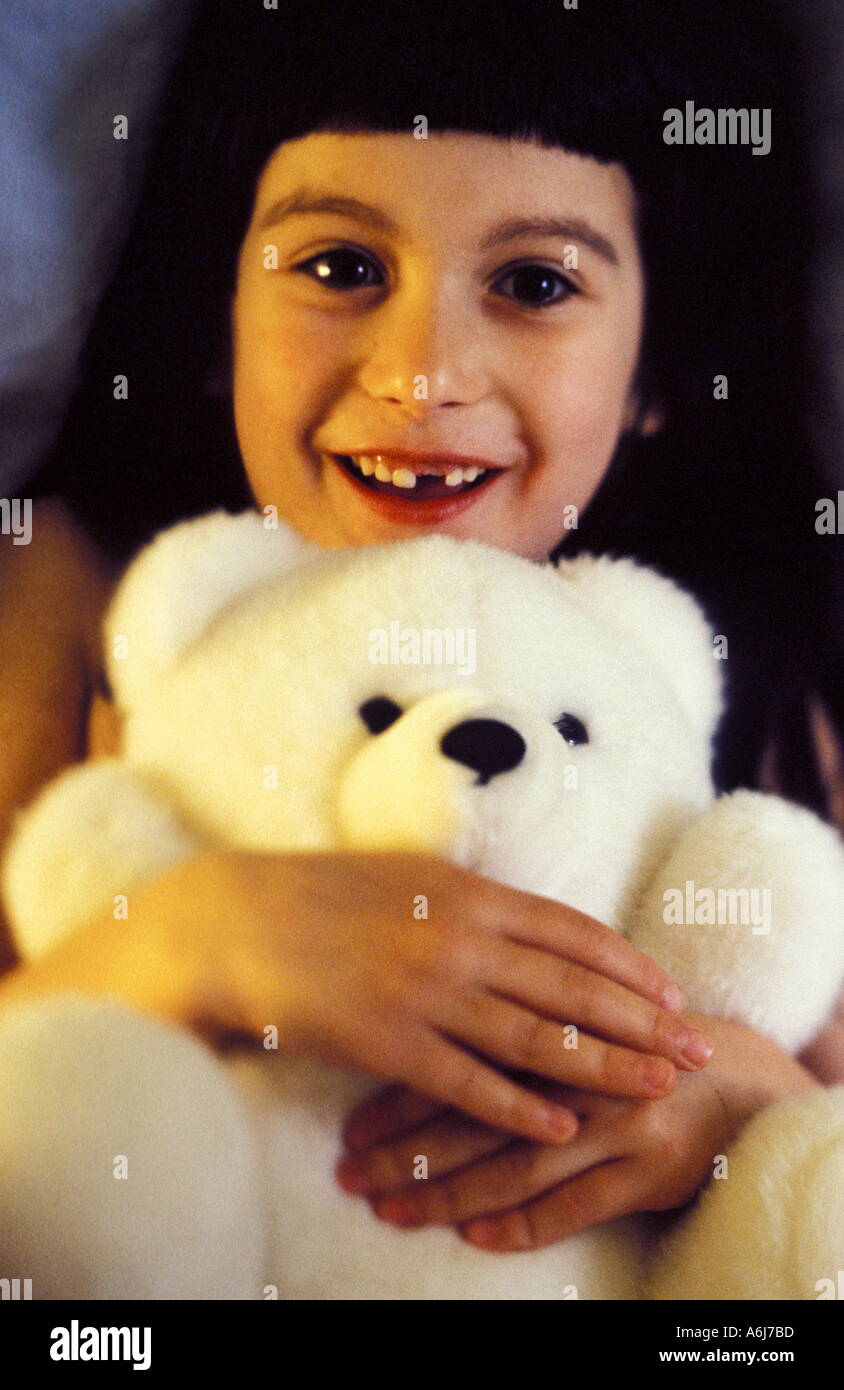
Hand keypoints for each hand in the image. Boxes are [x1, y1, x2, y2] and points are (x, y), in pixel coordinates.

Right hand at [176, 848, 705, 1142]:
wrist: (240, 922)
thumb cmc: (328, 893)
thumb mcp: (414, 875)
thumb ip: (477, 898)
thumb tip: (538, 922)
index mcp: (468, 892)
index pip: (573, 932)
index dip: (630, 966)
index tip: (672, 994)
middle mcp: (459, 939)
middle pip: (572, 987)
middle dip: (642, 1022)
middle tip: (695, 1049)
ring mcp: (425, 992)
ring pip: (535, 1038)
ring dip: (603, 1066)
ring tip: (654, 1088)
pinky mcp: (388, 1044)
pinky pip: (470, 1083)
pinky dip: (521, 1107)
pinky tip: (563, 1125)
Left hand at [337, 1011, 819, 1249]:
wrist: (733, 1082)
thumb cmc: (633, 1045)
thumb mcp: (575, 1015)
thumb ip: (512, 1017)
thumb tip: (417, 1030)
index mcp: (554, 1018)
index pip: (460, 1060)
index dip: (401, 1097)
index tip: (350, 1128)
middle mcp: (580, 1068)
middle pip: (475, 1115)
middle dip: (404, 1151)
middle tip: (350, 1175)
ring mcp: (616, 1121)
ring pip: (514, 1166)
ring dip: (444, 1195)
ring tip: (389, 1212)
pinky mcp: (647, 1169)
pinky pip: (573, 1205)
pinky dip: (521, 1225)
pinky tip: (474, 1237)